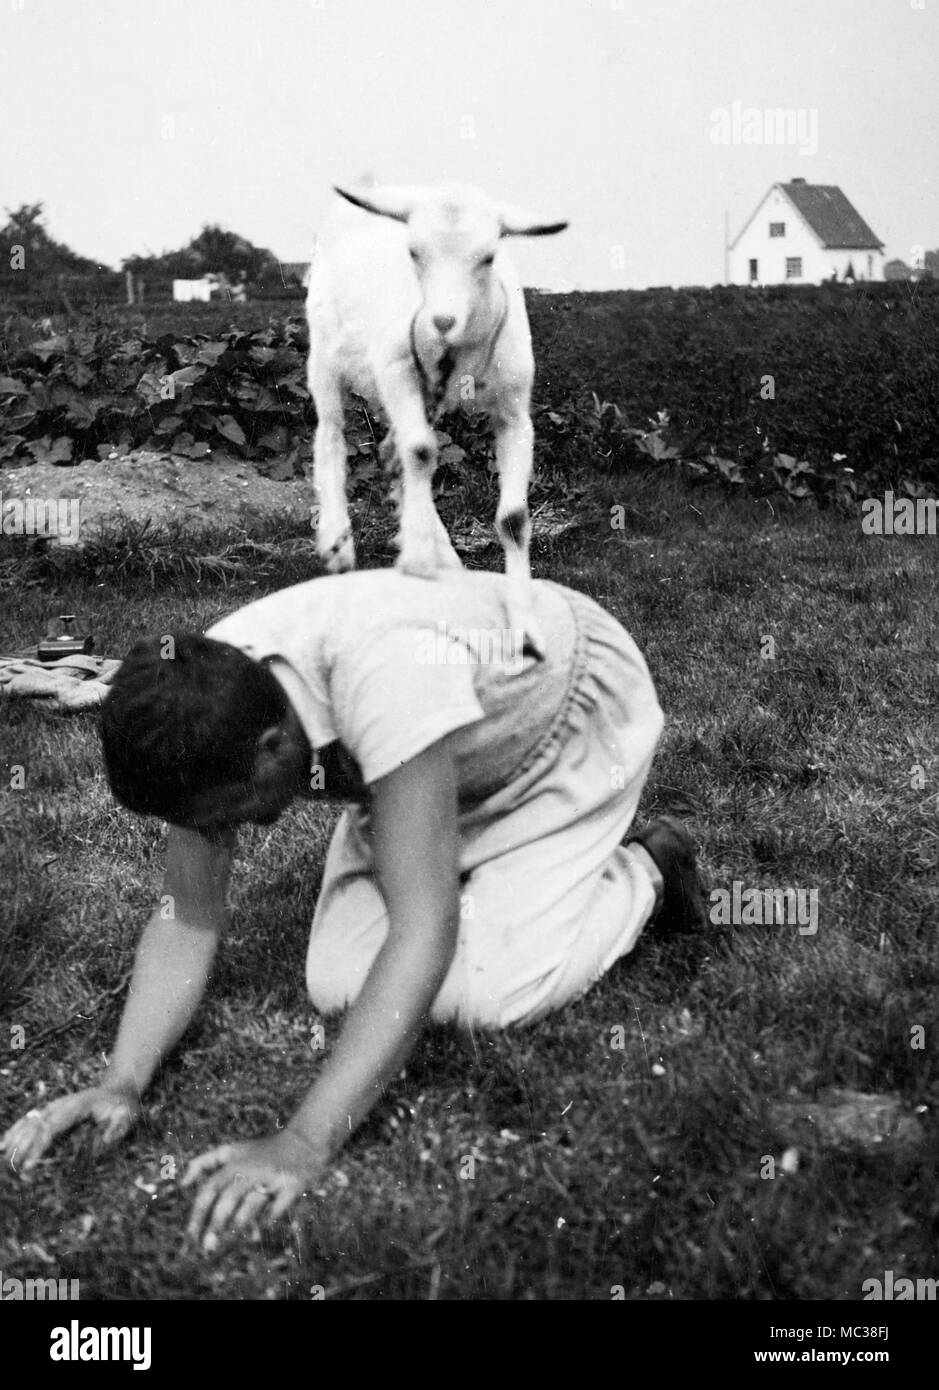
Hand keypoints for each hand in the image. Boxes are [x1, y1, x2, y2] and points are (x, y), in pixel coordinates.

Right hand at [1, 1086, 140, 1174]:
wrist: (120, 1089)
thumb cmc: (125, 1106)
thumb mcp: (129, 1115)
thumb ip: (119, 1128)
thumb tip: (104, 1141)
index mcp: (78, 1106)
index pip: (53, 1127)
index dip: (40, 1145)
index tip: (29, 1164)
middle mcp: (63, 1104)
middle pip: (37, 1123)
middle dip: (23, 1144)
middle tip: (12, 1166)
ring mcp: (57, 1105)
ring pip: (31, 1119)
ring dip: (16, 1135)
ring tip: (2, 1153)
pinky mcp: (55, 1110)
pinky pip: (32, 1119)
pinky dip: (18, 1129)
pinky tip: (5, 1141)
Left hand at [182, 1128, 324, 1248]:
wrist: (305, 1140)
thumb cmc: (263, 1151)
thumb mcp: (232, 1150)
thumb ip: (204, 1162)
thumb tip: (181, 1183)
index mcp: (234, 1162)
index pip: (210, 1189)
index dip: (198, 1213)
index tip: (190, 1236)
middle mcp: (251, 1169)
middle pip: (228, 1199)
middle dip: (215, 1225)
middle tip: (207, 1248)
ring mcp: (272, 1177)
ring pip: (251, 1205)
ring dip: (239, 1226)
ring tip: (231, 1244)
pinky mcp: (293, 1184)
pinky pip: (278, 1207)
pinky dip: (268, 1221)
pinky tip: (260, 1233)